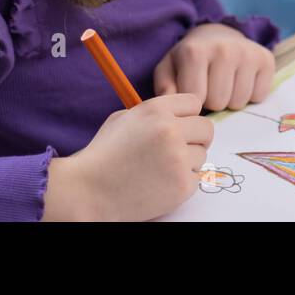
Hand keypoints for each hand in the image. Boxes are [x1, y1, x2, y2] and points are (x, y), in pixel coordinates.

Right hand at [43, 92, 211, 220]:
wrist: (87, 192)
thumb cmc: (103, 155)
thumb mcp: (123, 119)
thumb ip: (154, 113)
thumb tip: (179, 116)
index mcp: (156, 110)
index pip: (194, 102)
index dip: (187, 115)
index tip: (180, 125)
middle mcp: (170, 130)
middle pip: (206, 128)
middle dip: (195, 138)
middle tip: (180, 148)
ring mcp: (178, 158)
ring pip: (202, 155)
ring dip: (188, 162)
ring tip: (161, 169)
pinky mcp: (182, 185)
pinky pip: (196, 178)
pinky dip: (182, 182)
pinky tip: (160, 184)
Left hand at [153, 22, 274, 111]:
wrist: (217, 36)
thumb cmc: (189, 60)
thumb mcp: (169, 70)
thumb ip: (164, 89)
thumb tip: (170, 106)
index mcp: (195, 51)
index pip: (196, 100)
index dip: (194, 103)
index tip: (192, 92)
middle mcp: (224, 49)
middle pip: (219, 102)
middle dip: (213, 102)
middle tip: (210, 88)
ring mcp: (248, 52)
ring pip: (239, 102)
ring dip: (231, 100)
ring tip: (224, 85)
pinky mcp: (266, 59)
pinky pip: (259, 96)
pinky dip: (250, 95)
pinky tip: (241, 81)